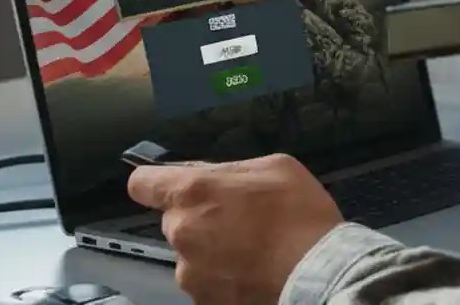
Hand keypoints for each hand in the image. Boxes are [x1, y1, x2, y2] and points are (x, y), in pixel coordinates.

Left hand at [127, 154, 343, 303]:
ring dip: (211, 250)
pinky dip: (223, 276)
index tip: (174, 188)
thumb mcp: (275, 167)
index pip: (142, 183)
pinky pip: (206, 281)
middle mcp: (180, 231)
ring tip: (251, 251)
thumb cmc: (299, 210)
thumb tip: (212, 179)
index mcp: (192, 192)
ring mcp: (189, 272)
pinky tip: (252, 271)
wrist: (317, 271)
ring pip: (191, 254)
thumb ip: (233, 170)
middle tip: (239, 220)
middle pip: (175, 220)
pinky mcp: (203, 300)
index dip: (155, 183)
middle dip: (199, 218)